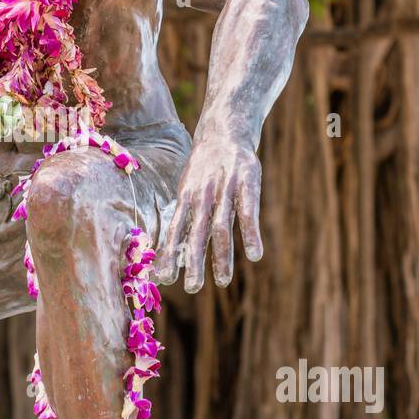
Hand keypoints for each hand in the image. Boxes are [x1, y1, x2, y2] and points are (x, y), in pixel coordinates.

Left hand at [154, 132, 262, 291]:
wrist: (225, 129)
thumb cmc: (204, 167)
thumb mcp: (187, 186)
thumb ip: (184, 215)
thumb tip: (172, 247)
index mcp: (185, 197)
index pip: (175, 229)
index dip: (169, 253)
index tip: (163, 279)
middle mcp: (202, 195)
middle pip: (196, 233)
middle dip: (193, 262)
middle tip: (191, 289)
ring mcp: (224, 189)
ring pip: (222, 227)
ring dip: (222, 256)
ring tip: (223, 282)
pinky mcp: (247, 182)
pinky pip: (249, 212)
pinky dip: (251, 234)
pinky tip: (255, 255)